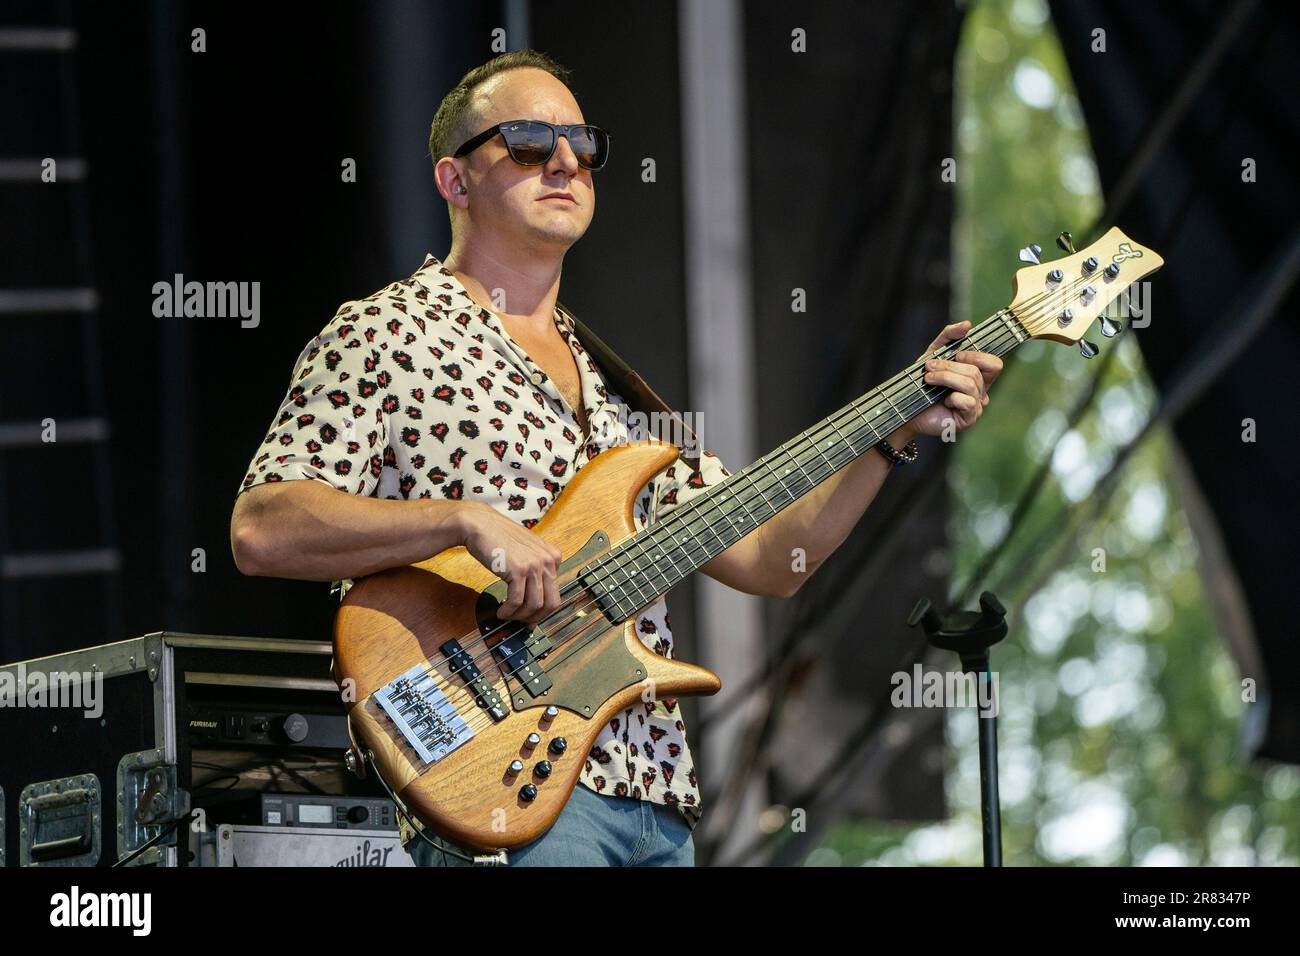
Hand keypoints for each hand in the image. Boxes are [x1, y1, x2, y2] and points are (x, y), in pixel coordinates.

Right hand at [457, 503, 562, 623]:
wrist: (480, 525)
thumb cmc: (499, 538)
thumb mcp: (527, 551)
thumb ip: (535, 572)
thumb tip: (536, 603)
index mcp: (554, 556)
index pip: (556, 594)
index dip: (543, 611)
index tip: (531, 618)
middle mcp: (548, 560)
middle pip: (551, 603)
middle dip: (535, 617)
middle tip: (521, 622)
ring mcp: (535, 565)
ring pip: (534, 605)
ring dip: (519, 616)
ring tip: (507, 615)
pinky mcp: (519, 570)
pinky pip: (516, 601)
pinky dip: (508, 611)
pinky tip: (501, 611)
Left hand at [902, 320, 1003, 438]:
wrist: (906, 407)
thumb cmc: (923, 382)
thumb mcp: (934, 354)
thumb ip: (949, 336)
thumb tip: (967, 324)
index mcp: (978, 376)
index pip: (994, 364)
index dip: (978, 356)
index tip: (956, 354)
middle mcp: (981, 392)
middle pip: (977, 372)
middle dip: (950, 366)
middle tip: (929, 367)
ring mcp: (976, 407)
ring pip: (971, 385)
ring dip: (945, 378)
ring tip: (928, 379)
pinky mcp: (968, 420)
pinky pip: (968, 402)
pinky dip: (952, 398)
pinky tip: (942, 402)